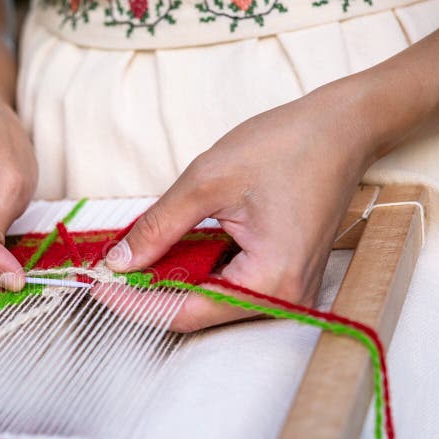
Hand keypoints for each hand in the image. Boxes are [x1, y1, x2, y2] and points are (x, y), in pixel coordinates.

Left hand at [105, 84, 375, 331]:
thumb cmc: (287, 146)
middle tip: (104, 272)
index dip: (134, 303)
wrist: (342, 127)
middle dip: (146, 294)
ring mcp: (285, 290)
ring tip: (126, 261)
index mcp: (271, 281)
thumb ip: (157, 228)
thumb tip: (119, 263)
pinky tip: (164, 254)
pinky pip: (226, 285)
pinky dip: (191, 271)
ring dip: (166, 282)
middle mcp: (284, 298)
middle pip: (197, 312)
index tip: (95, 286)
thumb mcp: (207, 182)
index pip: (185, 311)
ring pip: (208, 301)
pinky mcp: (281, 276)